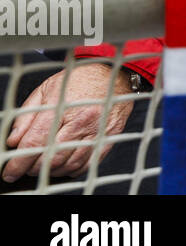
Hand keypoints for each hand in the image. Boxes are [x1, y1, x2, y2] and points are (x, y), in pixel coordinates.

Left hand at [2, 65, 134, 181]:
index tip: (10, 172)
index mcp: (62, 106)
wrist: (113, 74)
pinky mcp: (109, 136)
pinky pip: (88, 163)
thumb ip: (26, 116)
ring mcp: (97, 130)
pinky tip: (64, 164)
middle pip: (52, 157)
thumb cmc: (78, 79)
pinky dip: (72, 169)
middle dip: (34, 168)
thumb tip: (13, 141)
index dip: (19, 162)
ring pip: (69, 164)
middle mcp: (81, 120)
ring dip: (53, 170)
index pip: (35, 142)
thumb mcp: (45, 90)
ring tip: (44, 165)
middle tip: (27, 167)